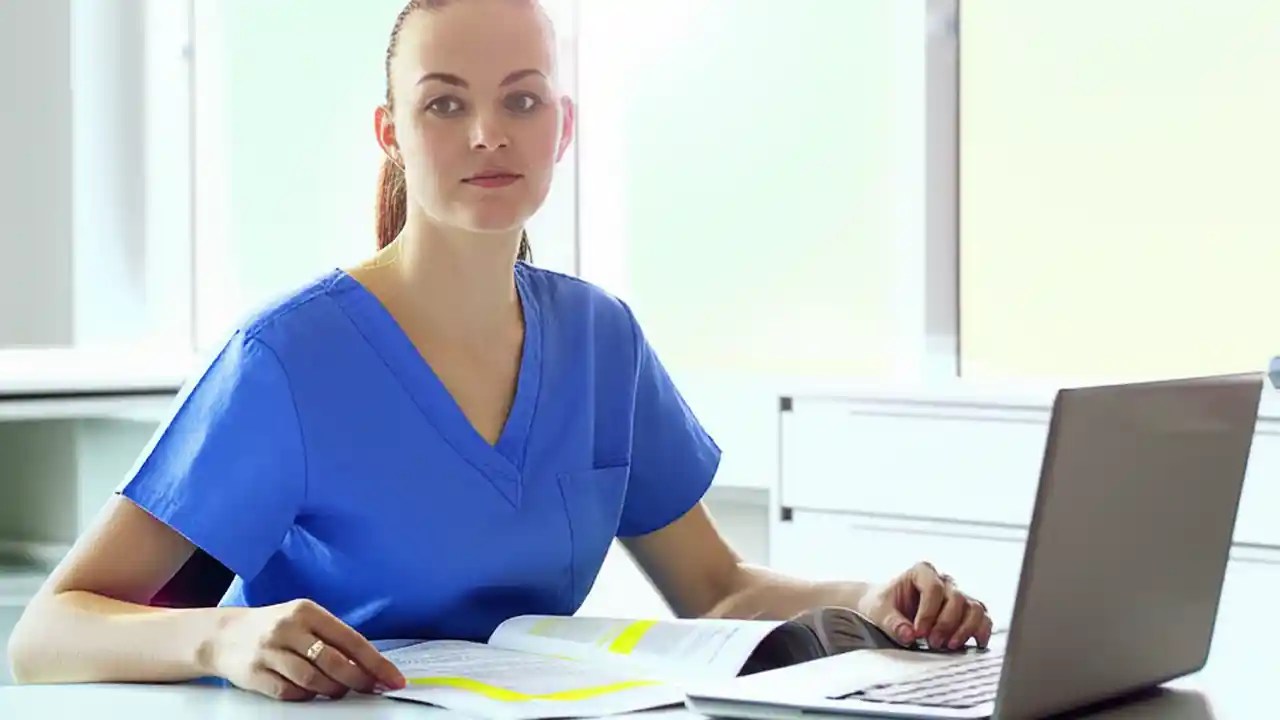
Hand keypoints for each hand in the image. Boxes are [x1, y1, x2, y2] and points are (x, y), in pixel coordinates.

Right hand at [206, 599, 405, 700]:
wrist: (223, 635)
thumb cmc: (274, 628)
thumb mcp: (303, 621)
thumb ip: (332, 639)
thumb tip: (369, 665)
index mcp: (307, 611)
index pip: (351, 640)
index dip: (375, 663)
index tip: (393, 679)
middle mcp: (289, 628)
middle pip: (333, 662)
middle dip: (358, 680)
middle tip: (371, 689)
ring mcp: (270, 651)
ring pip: (313, 679)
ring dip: (332, 690)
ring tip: (339, 690)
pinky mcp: (255, 673)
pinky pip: (290, 692)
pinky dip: (306, 696)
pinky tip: (310, 692)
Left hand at [856, 561, 992, 650]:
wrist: (886, 608)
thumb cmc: (882, 605)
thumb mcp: (878, 611)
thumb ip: (892, 622)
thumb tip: (908, 635)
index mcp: (922, 572)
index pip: (934, 588)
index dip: (928, 613)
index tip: (918, 632)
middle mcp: (943, 581)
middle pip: (957, 599)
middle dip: (945, 624)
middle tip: (932, 643)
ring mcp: (957, 596)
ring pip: (974, 608)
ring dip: (965, 629)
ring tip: (949, 646)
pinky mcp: (966, 612)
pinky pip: (983, 619)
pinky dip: (981, 632)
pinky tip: (973, 645)